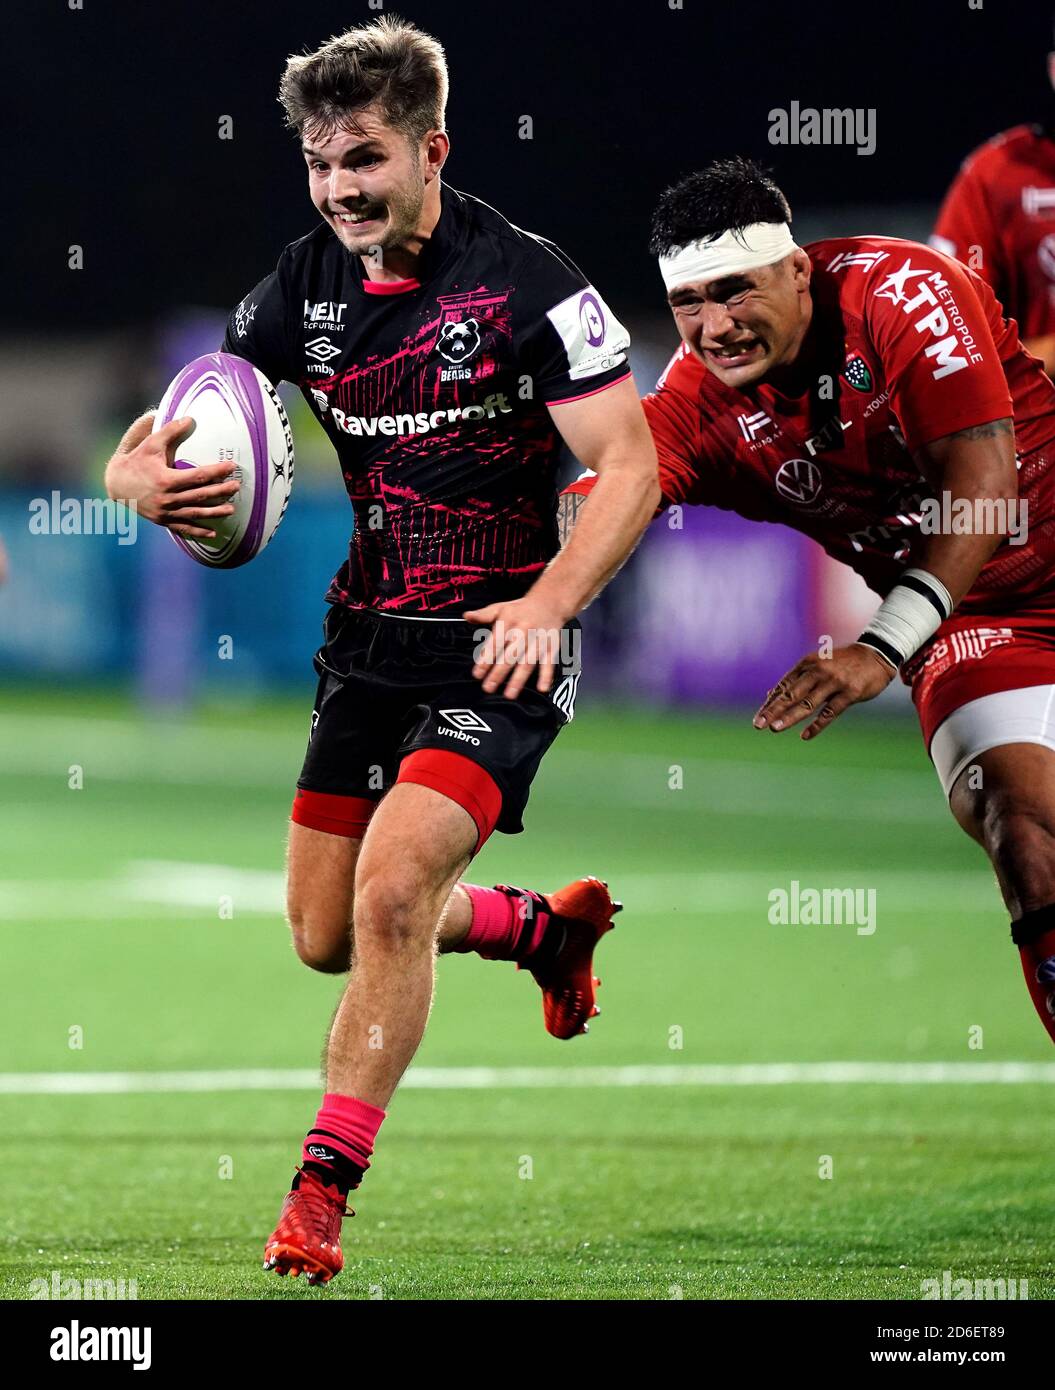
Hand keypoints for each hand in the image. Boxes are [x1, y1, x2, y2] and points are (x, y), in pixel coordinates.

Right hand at [103, 414, 241, 538]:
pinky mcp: (163, 521)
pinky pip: (183, 528)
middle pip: (200, 496)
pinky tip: (213, 533)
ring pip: (195, 514)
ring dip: (215, 513)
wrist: (116, 484)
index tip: (231, 467)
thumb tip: (190, 419)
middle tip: (237, 486)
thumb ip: (171, 431)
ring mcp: (166, 512)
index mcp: (166, 480)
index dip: (217, 471)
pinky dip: (198, 531)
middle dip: (221, 491)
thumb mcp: (151, 444)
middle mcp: (168, 499)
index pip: (198, 476)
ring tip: (231, 509)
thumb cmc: (136, 460)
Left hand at [464, 596, 570, 699]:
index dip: (486, 659)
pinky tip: (542, 688)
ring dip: (519, 679)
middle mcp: (524, 631)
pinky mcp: (551, 646)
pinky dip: (546, 675)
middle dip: (499, 673)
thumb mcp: (500, 608)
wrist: (550, 602)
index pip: (495, 643)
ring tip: (509, 694)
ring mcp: (538, 640)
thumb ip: (483, 615)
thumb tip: (466, 617)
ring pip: (528, 662)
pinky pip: (549, 662)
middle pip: (510, 656)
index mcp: (509, 622)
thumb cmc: (521, 609)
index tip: (477, 674)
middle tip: (488, 688)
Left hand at [753, 643, 894, 739]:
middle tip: (758, 725)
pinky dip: (817, 725)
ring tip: (774, 729)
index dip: (770, 702)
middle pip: (791, 694)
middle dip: (773, 710)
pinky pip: (830, 712)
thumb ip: (795, 679)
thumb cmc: (843, 663)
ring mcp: (834, 682)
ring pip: (807, 703)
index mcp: (808, 663)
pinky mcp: (850, 693)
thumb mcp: (817, 664)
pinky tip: (805, 736)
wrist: (877, 654)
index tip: (759, 717)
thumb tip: (770, 694)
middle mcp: (819, 671)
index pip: (784, 685)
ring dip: (789, 717)